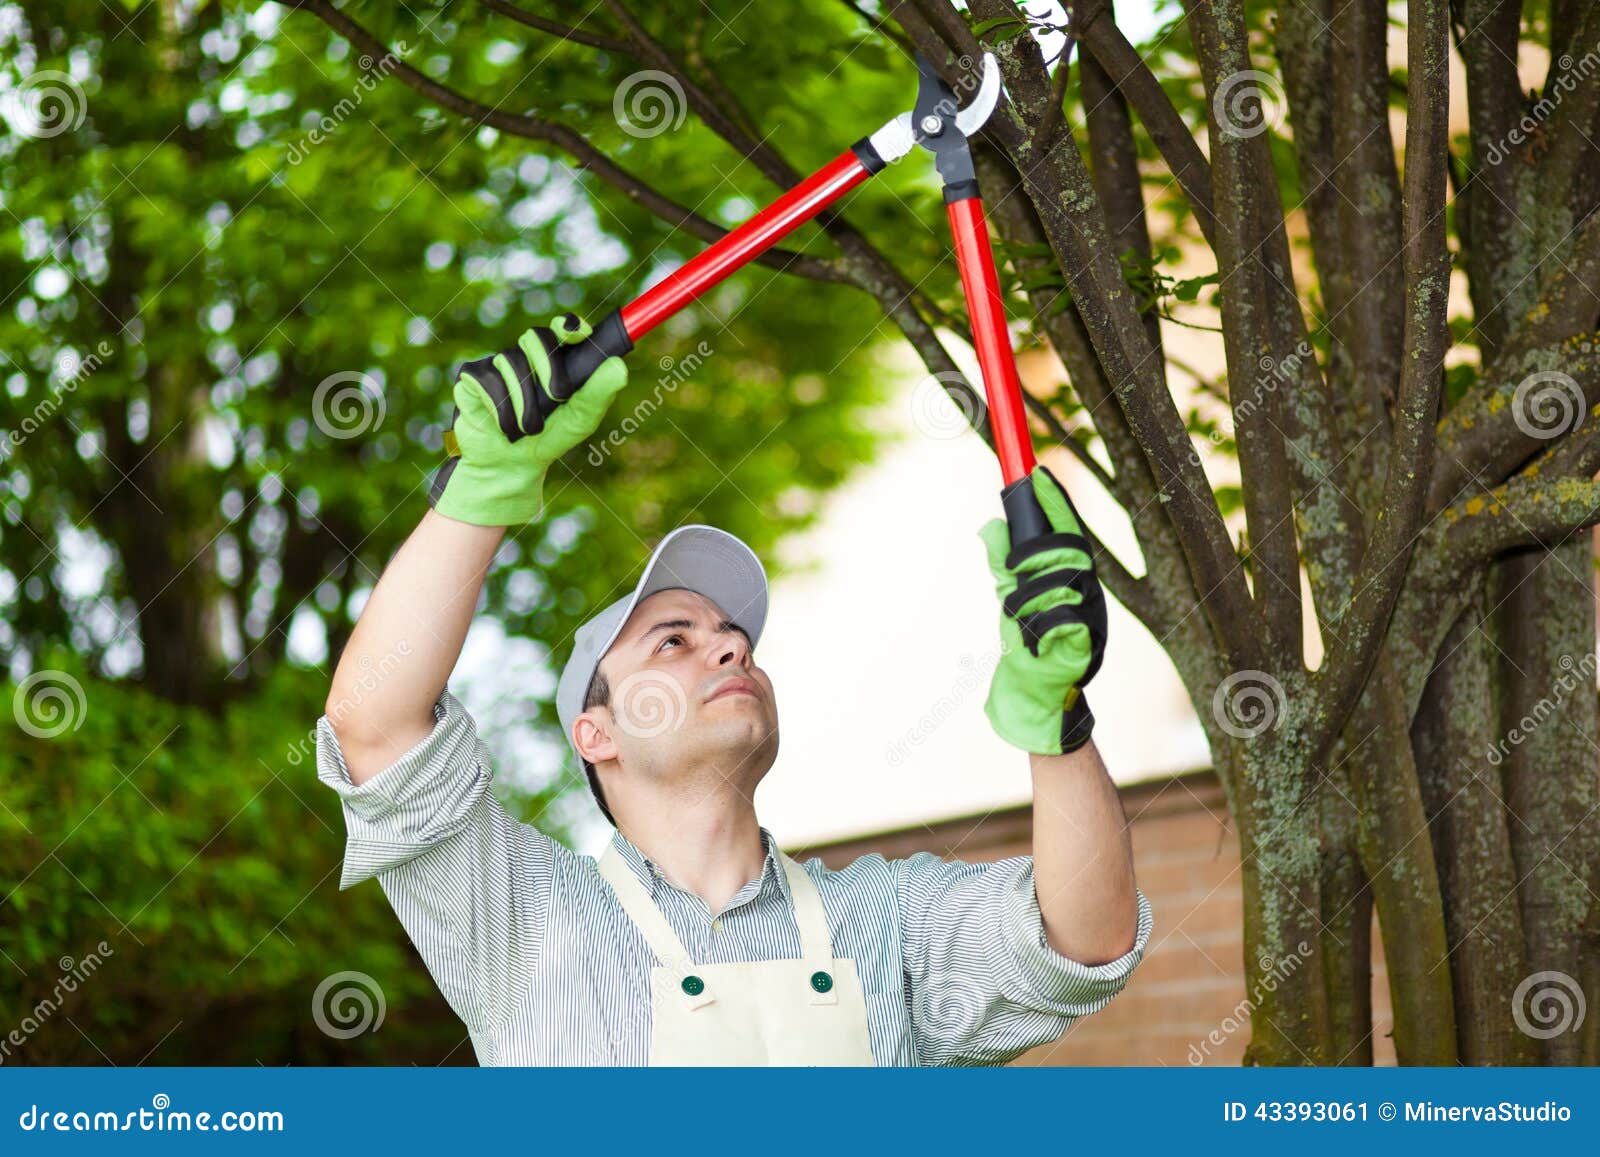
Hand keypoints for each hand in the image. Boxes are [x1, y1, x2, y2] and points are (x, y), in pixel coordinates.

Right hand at [429, 313, 628, 526]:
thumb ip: (598, 395)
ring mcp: (497, 364)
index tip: (579, 333)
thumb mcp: (580, 421)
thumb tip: (619, 367)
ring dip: (526, 402)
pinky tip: (506, 426)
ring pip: (511, 361)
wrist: (510, 466)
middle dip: (550, 367)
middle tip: (559, 397)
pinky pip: (487, 379)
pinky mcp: (471, 378)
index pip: (562, 328)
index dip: (569, 324)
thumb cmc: (549, 438)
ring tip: (530, 429)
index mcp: (555, 359)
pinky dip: (501, 408)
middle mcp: (525, 355)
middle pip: (536, 336)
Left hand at [980, 465, 1106, 753]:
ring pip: (1059, 584)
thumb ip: (1004, 565)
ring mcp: (1092, 616)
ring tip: (1016, 621)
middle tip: (1009, 571)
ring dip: (1026, 600)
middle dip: (1032, 557)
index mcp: (1072, 578)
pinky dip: (1038, 628)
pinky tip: (1032, 642)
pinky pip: (1062, 619)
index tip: (1035, 472)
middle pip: (1067, 551)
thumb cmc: (1027, 645)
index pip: (1068, 530)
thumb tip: (990, 528)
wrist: (1035, 697)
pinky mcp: (1087, 643)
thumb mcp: (1011, 599)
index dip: (1054, 501)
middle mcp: (1088, 592)